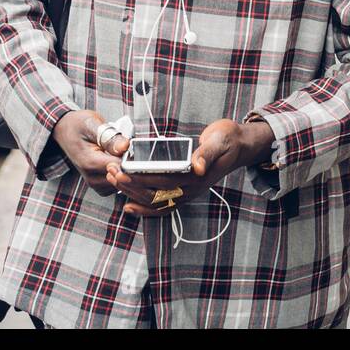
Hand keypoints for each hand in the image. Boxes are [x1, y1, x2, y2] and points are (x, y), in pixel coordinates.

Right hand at [53, 110, 130, 196]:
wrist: (64, 131)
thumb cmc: (78, 125)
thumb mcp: (93, 124)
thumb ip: (110, 138)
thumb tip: (125, 146)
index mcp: (90, 163)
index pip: (121, 169)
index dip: (132, 160)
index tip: (135, 148)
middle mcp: (92, 178)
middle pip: (124, 178)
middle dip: (132, 164)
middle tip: (127, 146)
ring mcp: (96, 184)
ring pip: (124, 183)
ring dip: (128, 169)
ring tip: (121, 152)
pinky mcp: (100, 185)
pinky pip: (119, 184)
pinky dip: (123, 174)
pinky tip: (120, 160)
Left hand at [108, 118, 272, 216]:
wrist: (238, 146)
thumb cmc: (227, 140)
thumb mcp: (219, 141)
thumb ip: (207, 154)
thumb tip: (197, 166)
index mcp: (196, 178)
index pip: (163, 182)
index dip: (141, 179)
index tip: (122, 171)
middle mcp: (190, 190)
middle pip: (155, 194)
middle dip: (130, 185)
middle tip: (111, 172)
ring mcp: (187, 193)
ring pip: (155, 202)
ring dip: (132, 194)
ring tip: (113, 181)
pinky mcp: (183, 191)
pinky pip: (161, 205)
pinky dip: (144, 208)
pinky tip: (128, 205)